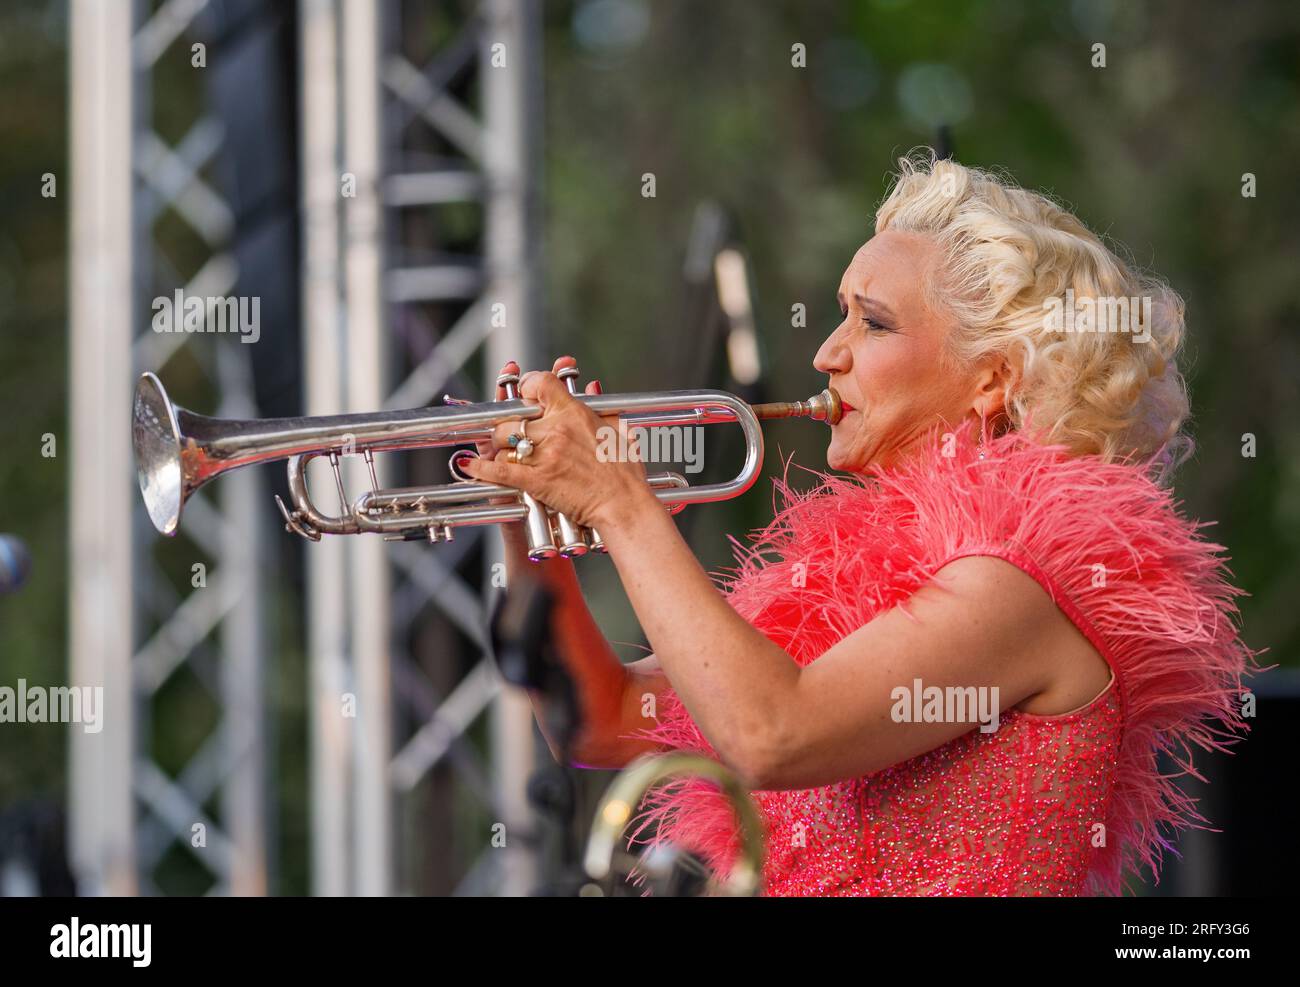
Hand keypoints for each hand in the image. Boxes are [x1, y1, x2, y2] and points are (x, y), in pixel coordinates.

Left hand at [461, 356, 652, 531]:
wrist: (623, 505)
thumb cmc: (625, 473)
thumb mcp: (618, 430)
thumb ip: (601, 407)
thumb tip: (592, 388)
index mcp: (575, 413)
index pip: (540, 384)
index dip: (528, 385)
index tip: (526, 393)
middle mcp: (556, 430)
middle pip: (514, 415)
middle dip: (509, 422)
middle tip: (510, 429)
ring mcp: (544, 455)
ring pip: (504, 441)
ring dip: (498, 445)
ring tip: (500, 450)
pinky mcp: (536, 480)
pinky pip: (499, 469)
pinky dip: (480, 468)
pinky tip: (469, 465)